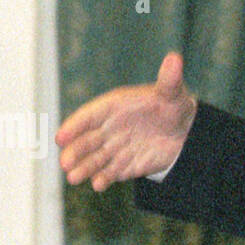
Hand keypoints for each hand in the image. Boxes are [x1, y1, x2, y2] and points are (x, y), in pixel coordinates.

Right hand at [56, 52, 196, 190]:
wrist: (184, 132)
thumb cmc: (173, 105)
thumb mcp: (173, 92)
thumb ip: (169, 80)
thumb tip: (175, 59)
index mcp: (112, 107)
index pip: (88, 116)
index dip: (73, 126)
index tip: (60, 137)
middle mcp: (108, 129)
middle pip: (86, 141)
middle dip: (74, 152)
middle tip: (65, 163)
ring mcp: (114, 149)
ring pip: (94, 159)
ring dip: (83, 168)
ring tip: (73, 178)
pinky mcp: (123, 166)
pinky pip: (110, 173)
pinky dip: (103, 179)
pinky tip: (98, 185)